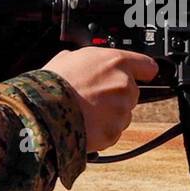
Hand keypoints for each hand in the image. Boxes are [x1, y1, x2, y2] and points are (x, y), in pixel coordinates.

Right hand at [44, 48, 158, 152]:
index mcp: (115, 63)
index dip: (143, 71)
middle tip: (92, 98)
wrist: (42, 112)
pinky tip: (84, 124)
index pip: (146, 65)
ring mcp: (121, 111)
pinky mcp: (114, 132)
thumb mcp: (68, 58)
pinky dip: (101, 131)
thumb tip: (82, 61)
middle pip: (131, 92)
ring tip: (84, 112)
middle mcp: (124, 85)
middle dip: (116, 96)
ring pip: (122, 114)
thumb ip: (86, 59)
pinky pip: (112, 132)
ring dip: (109, 115)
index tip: (143, 75)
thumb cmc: (51, 84)